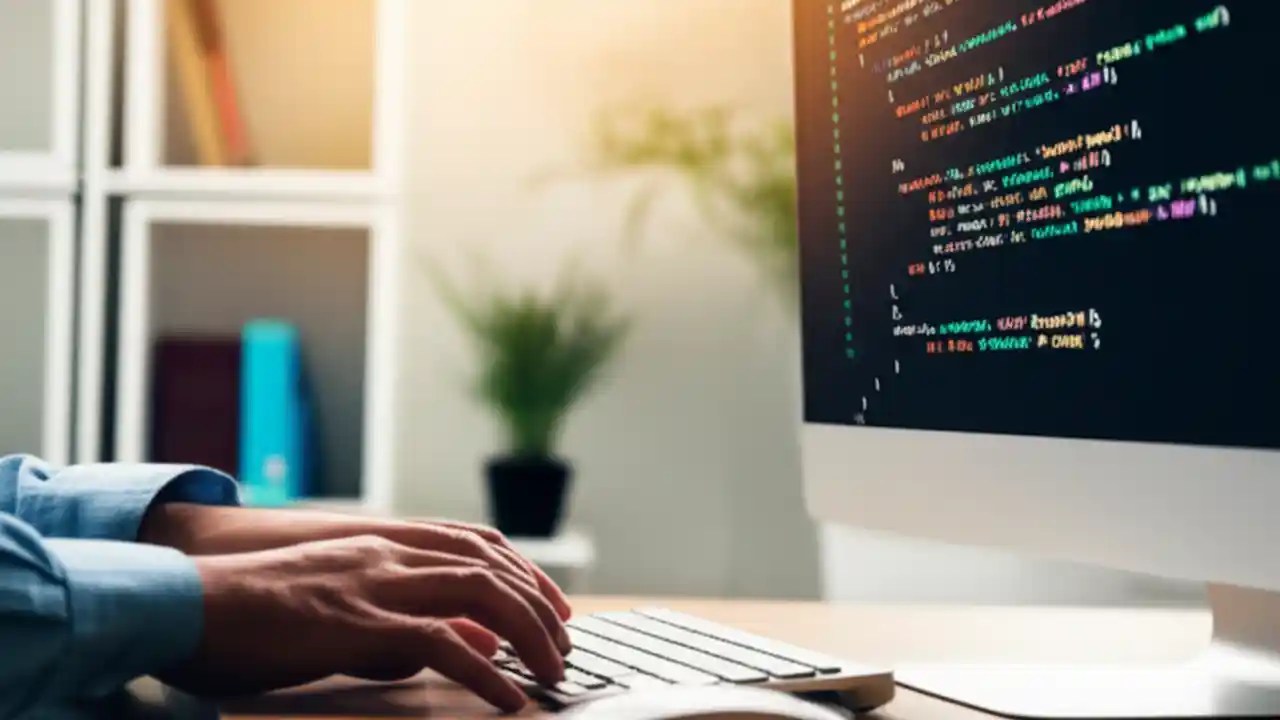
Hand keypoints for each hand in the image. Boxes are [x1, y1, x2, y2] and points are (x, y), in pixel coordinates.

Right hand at [165, 534, 565, 711]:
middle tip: (564, 646)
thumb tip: (461, 650)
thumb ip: (398, 625)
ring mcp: (374, 584)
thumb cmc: (255, 614)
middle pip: (489, 567)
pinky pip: (441, 644)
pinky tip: (506, 695)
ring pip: (479, 594)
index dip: (525, 571)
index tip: (554, 604)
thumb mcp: (338, 612)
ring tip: (551, 671)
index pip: (475, 544)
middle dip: (539, 605)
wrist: (190, 604)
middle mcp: (387, 554)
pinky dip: (484, 670)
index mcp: (381, 545)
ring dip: (527, 634)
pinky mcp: (357, 625)